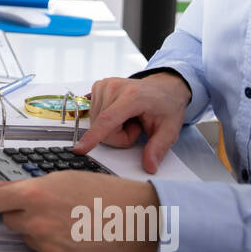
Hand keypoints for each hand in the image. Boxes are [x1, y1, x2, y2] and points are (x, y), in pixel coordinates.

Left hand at [0, 172, 159, 251]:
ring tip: (72, 222)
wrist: (138, 220)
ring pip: (29, 239)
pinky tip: (77, 239)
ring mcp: (48, 248)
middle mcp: (37, 224)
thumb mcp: (61, 178)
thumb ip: (20, 185)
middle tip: (53, 209)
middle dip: (24, 215)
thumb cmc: (104, 194)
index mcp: (34, 196)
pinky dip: (56, 249)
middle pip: (10, 222)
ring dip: (41, 232)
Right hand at [71, 73, 189, 173]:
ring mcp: (104, 85)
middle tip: (137, 126)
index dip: (93, 137)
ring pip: (96, 124)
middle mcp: (115, 87)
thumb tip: (150, 166)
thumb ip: (158, 148)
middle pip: (103, 128)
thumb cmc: (166, 106)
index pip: (108, 120)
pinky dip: (107, 120)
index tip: (80, 149)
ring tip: (130, 118)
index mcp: (133, 96)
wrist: (164, 87)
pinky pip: (94, 115)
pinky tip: (121, 113)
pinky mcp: (98, 87)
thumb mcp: (170, 130)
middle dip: (119, 136)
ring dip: (113, 128)